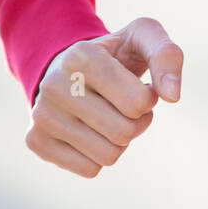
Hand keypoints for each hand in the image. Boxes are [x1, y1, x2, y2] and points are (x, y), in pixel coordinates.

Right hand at [26, 17, 182, 177]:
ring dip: (121, 140)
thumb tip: (172, 96)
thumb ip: (167, 57)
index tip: (137, 86)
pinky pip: (90, 169)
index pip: (139, 103)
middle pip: (125, 133)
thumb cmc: (118, 53)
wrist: (72, 64)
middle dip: (138, 122)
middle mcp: (53, 85)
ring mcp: (41, 115)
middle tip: (126, 105)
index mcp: (82, 56)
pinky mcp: (35, 140)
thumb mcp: (144, 38)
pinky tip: (91, 130)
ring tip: (110, 115)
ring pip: (109, 155)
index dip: (148, 98)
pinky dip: (100, 155)